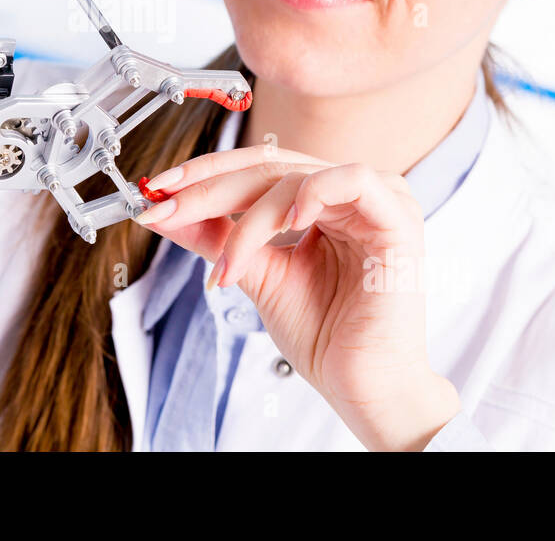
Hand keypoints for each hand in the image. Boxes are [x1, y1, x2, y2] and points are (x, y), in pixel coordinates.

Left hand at [135, 145, 460, 450]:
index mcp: (321, 200)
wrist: (361, 388)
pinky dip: (311, 194)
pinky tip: (287, 223)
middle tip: (166, 209)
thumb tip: (163, 211)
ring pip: (294, 177)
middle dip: (208, 189)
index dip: (204, 174)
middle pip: (267, 166)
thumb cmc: (323, 335)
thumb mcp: (255, 274)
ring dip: (249, 218)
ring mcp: (378, 200)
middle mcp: (348, 193)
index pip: (255, 166)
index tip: (156, 191)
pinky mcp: (398, 220)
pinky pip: (352, 181)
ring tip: (228, 265)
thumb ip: (214, 238)